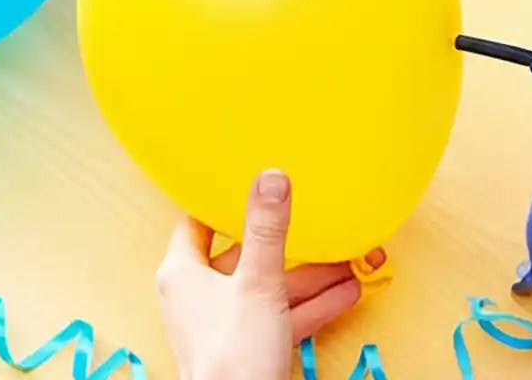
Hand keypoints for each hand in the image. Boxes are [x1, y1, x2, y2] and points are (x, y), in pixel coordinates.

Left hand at [156, 170, 385, 379]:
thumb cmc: (233, 354)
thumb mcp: (257, 280)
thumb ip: (267, 229)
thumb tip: (270, 177)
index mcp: (182, 273)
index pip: (198, 224)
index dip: (221, 203)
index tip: (248, 183)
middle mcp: (197, 297)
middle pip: (246, 257)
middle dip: (289, 245)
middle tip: (316, 224)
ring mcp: (224, 323)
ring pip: (270, 288)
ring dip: (310, 276)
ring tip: (349, 260)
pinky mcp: (248, 346)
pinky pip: (282, 316)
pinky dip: (311, 304)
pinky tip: (346, 292)